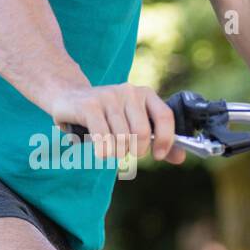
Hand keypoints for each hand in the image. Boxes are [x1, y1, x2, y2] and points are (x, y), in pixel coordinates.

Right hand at [51, 83, 185, 164]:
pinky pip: (103, 138)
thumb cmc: (106, 115)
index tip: (158, 155)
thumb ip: (157, 139)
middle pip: (142, 133)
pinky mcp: (89, 106)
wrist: (69, 96)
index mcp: (144, 93)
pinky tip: (101, 151)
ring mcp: (108, 97)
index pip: (165, 116)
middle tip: (127, 152)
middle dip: (136, 151)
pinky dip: (104, 152)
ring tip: (110, 149)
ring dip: (117, 153)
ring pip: (121, 139)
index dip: (165, 140)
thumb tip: (180, 158)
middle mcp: (128, 92)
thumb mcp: (132, 122)